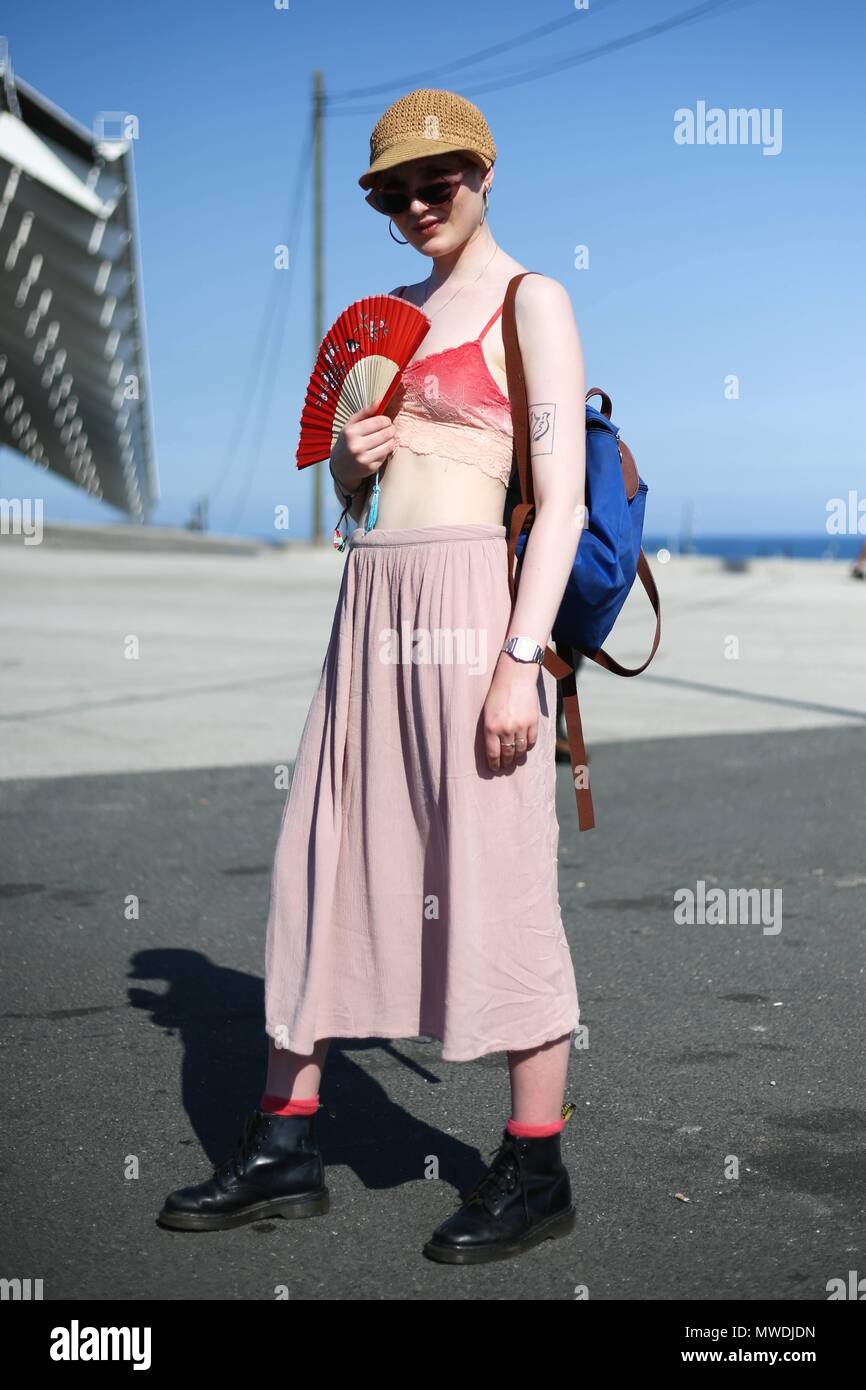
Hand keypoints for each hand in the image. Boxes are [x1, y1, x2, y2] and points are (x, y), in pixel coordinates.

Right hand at [330, 401, 395, 490]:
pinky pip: (385, 455)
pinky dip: (386, 450)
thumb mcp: (351, 424)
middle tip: (390, 428)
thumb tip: (378, 401)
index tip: (386, 420)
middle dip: (391, 429)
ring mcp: (364, 459)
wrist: (341, 465)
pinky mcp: (370, 468)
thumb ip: (365, 412)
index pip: (378, 422)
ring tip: (388, 437)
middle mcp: (356, 446)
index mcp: (351, 432)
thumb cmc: (347, 441)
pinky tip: (381, 448)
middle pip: (385, 433)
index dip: (386, 420)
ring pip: (388, 445)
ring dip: (391, 439)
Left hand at [482, 654, 539, 770]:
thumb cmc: (497, 693)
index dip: (494, 764)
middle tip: (505, 766)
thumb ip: (490, 730)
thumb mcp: (487, 712)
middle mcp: (506, 729)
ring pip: (520, 750)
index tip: (494, 769)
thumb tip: (494, 748)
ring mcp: (521, 726)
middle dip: (506, 763)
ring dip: (517, 757)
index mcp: (491, 727)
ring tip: (515, 759)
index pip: (493, 754)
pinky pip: (531, 741)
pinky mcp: (533, 722)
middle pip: (507, 754)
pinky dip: (528, 746)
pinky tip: (525, 747)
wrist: (515, 677)